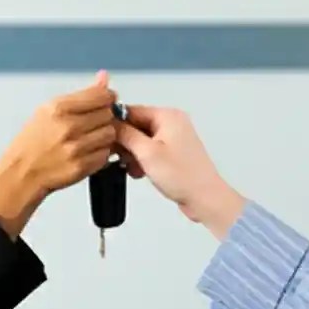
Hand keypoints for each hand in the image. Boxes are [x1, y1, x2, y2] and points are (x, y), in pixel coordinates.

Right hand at [0, 72, 117, 237]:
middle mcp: (68, 126)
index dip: (107, 97)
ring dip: (104, 136)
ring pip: (110, 134)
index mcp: (59, 108)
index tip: (106, 101)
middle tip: (93, 123)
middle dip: (105, 117)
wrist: (21, 172)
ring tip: (89, 138)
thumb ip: (82, 94)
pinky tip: (86, 152)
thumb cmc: (33, 141)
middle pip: (108, 114)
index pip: (101, 95)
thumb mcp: (50, 110)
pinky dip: (100, 153)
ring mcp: (75, 147)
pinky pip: (105, 154)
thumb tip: (104, 77)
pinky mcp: (81, 166)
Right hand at [114, 105, 245, 239]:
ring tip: (132, 168)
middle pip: (137, 125)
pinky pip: (151, 150)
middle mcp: (172, 123)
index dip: (116, 123)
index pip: (132, 110)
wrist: (204, 198)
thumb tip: (111, 124)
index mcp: (168, 116)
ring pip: (142, 140)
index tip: (103, 136)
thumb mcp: (147, 153)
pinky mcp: (174, 153)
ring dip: (133, 154)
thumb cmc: (183, 176)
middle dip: (125, 142)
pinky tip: (140, 172)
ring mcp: (174, 138)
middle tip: (117, 157)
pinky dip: (143, 160)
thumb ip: (126, 135)